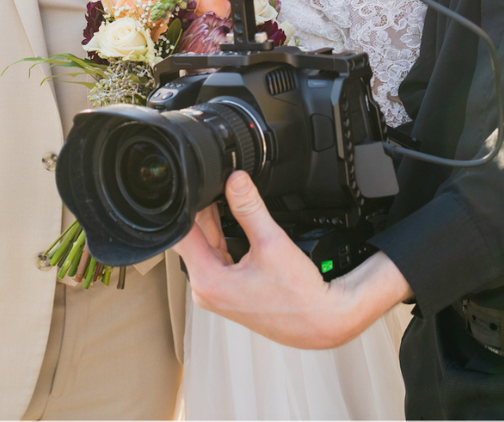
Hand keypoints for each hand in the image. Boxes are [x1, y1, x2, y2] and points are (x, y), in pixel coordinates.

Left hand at [175, 171, 411, 348]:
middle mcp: (205, 290)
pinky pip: (218, 259)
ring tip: (231, 204)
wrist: (320, 322)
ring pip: (205, 248)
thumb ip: (250, 208)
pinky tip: (237, 226)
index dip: (190, 206)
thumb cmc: (298, 296)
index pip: (182, 233)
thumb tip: (235, 181)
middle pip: (192, 240)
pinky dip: (224, 241)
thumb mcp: (272, 242)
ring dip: (216, 226)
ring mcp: (216, 293)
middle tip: (221, 188)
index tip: (202, 187)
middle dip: (205, 213)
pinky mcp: (228, 293)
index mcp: (207, 281)